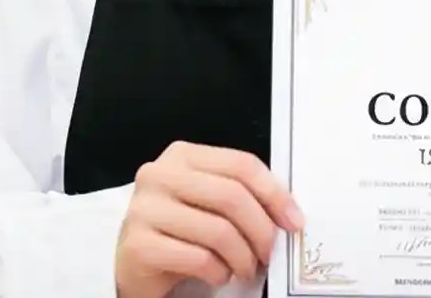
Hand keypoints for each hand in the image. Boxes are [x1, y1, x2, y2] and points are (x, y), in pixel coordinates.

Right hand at [115, 141, 304, 297]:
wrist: (137, 264)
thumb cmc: (181, 231)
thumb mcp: (209, 202)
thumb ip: (241, 195)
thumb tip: (288, 212)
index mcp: (182, 156)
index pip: (240, 165)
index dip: (274, 194)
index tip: (293, 220)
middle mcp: (159, 175)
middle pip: (231, 196)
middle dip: (261, 230)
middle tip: (270, 253)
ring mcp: (144, 210)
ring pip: (218, 231)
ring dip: (242, 258)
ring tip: (244, 268)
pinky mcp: (138, 246)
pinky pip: (199, 259)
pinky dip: (218, 272)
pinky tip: (217, 274)